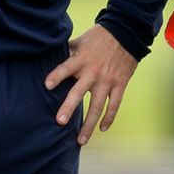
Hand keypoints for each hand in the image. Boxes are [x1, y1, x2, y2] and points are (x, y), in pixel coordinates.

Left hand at [44, 25, 138, 145]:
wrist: (127, 33)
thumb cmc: (100, 37)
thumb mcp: (81, 40)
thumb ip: (67, 51)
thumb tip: (48, 54)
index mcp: (81, 59)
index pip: (66, 68)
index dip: (56, 76)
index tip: (47, 85)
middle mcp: (93, 72)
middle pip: (79, 92)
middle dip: (69, 107)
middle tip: (60, 122)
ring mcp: (107, 80)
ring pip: (97, 106)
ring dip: (89, 124)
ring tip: (81, 140)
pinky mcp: (120, 84)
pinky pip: (114, 104)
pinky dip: (109, 117)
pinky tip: (102, 128)